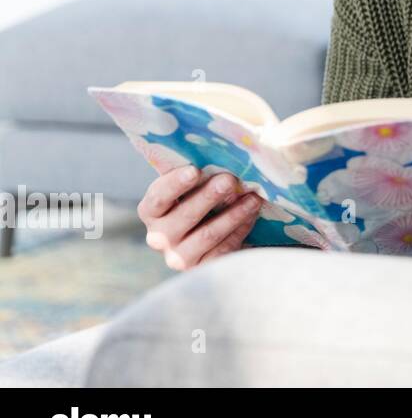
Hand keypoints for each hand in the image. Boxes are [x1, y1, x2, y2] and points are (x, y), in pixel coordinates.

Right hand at [136, 166, 261, 270]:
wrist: (211, 234)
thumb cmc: (200, 199)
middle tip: (230, 180)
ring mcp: (178, 256)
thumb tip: (220, 148)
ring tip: (253, 198)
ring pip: (207, 235)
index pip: (158, 198)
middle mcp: (159, 237)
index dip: (175, 184)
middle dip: (209, 196)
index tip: (194, 170)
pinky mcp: (200, 268)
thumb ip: (196, 172)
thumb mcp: (192, 186)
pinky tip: (253, 214)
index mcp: (151, 212)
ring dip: (233, 214)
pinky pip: (223, 249)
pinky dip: (240, 229)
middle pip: (184, 216)